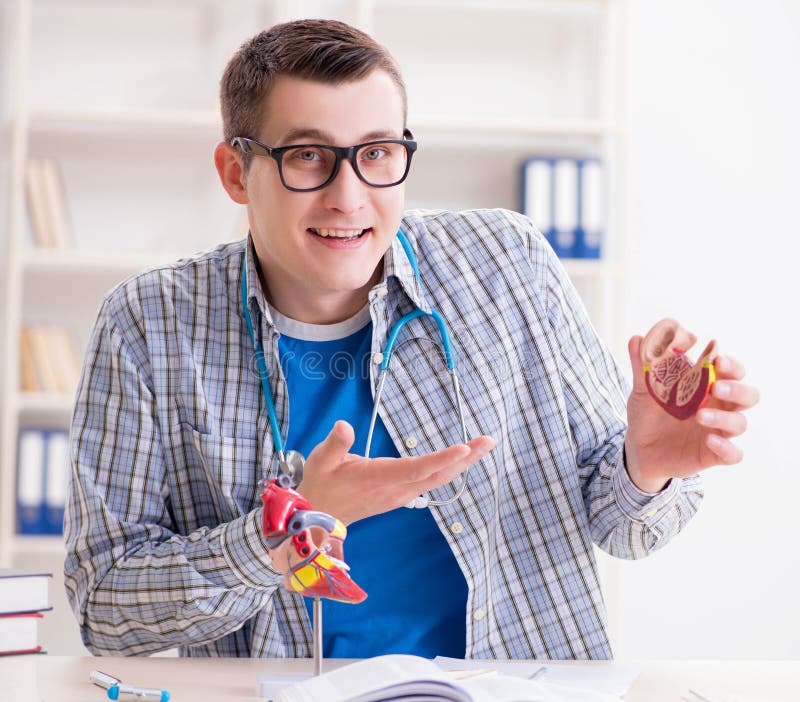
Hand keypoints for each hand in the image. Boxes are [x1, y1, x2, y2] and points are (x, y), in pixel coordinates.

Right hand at [296, 420, 494, 523]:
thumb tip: (343, 426)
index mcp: (379, 478)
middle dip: (465, 458)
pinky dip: (450, 469)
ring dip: (462, 463)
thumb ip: (336, 443)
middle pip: (438, 474)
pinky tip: (461, 460)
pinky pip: (431, 482)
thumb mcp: (322, 460)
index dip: (442, 459)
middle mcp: (396, 489)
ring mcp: (401, 495)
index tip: (464, 448)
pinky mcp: (401, 496)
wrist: (319, 518)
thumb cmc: (321, 484)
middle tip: (489, 441)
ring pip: (438, 480)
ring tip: (483, 446)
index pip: (417, 468)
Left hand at [625, 335, 758, 492]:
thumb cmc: (647, 414)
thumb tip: (637, 338)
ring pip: (740, 423)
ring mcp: (718, 430)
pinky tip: (710, 440)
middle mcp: (719, 407)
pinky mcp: (713, 454)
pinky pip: (734, 454)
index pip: (733, 371)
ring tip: (699, 415)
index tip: (717, 359)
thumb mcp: (642, 389)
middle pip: (748, 395)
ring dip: (724, 417)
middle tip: (715, 387)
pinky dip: (727, 447)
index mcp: (708, 386)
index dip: (731, 365)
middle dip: (737, 389)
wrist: (637, 447)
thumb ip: (642, 365)